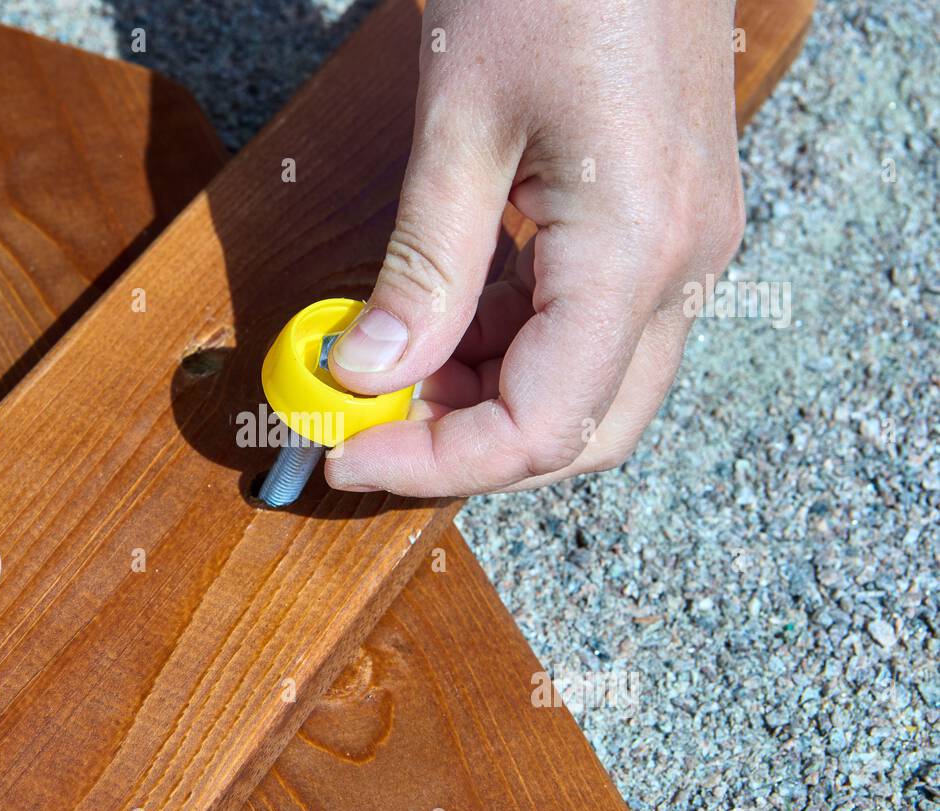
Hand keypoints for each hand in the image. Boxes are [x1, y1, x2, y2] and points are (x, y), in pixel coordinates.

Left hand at [325, 0, 744, 495]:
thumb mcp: (461, 125)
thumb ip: (420, 270)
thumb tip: (367, 373)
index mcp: (638, 249)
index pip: (542, 427)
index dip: (439, 463)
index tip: (348, 454)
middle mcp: (682, 264)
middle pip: (584, 428)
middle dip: (470, 448)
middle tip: (371, 432)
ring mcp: (682, 245)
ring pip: (587, 385)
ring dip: (485, 398)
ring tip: (385, 372)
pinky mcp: (662, 223)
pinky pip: (588, 326)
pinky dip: (510, 347)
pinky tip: (437, 322)